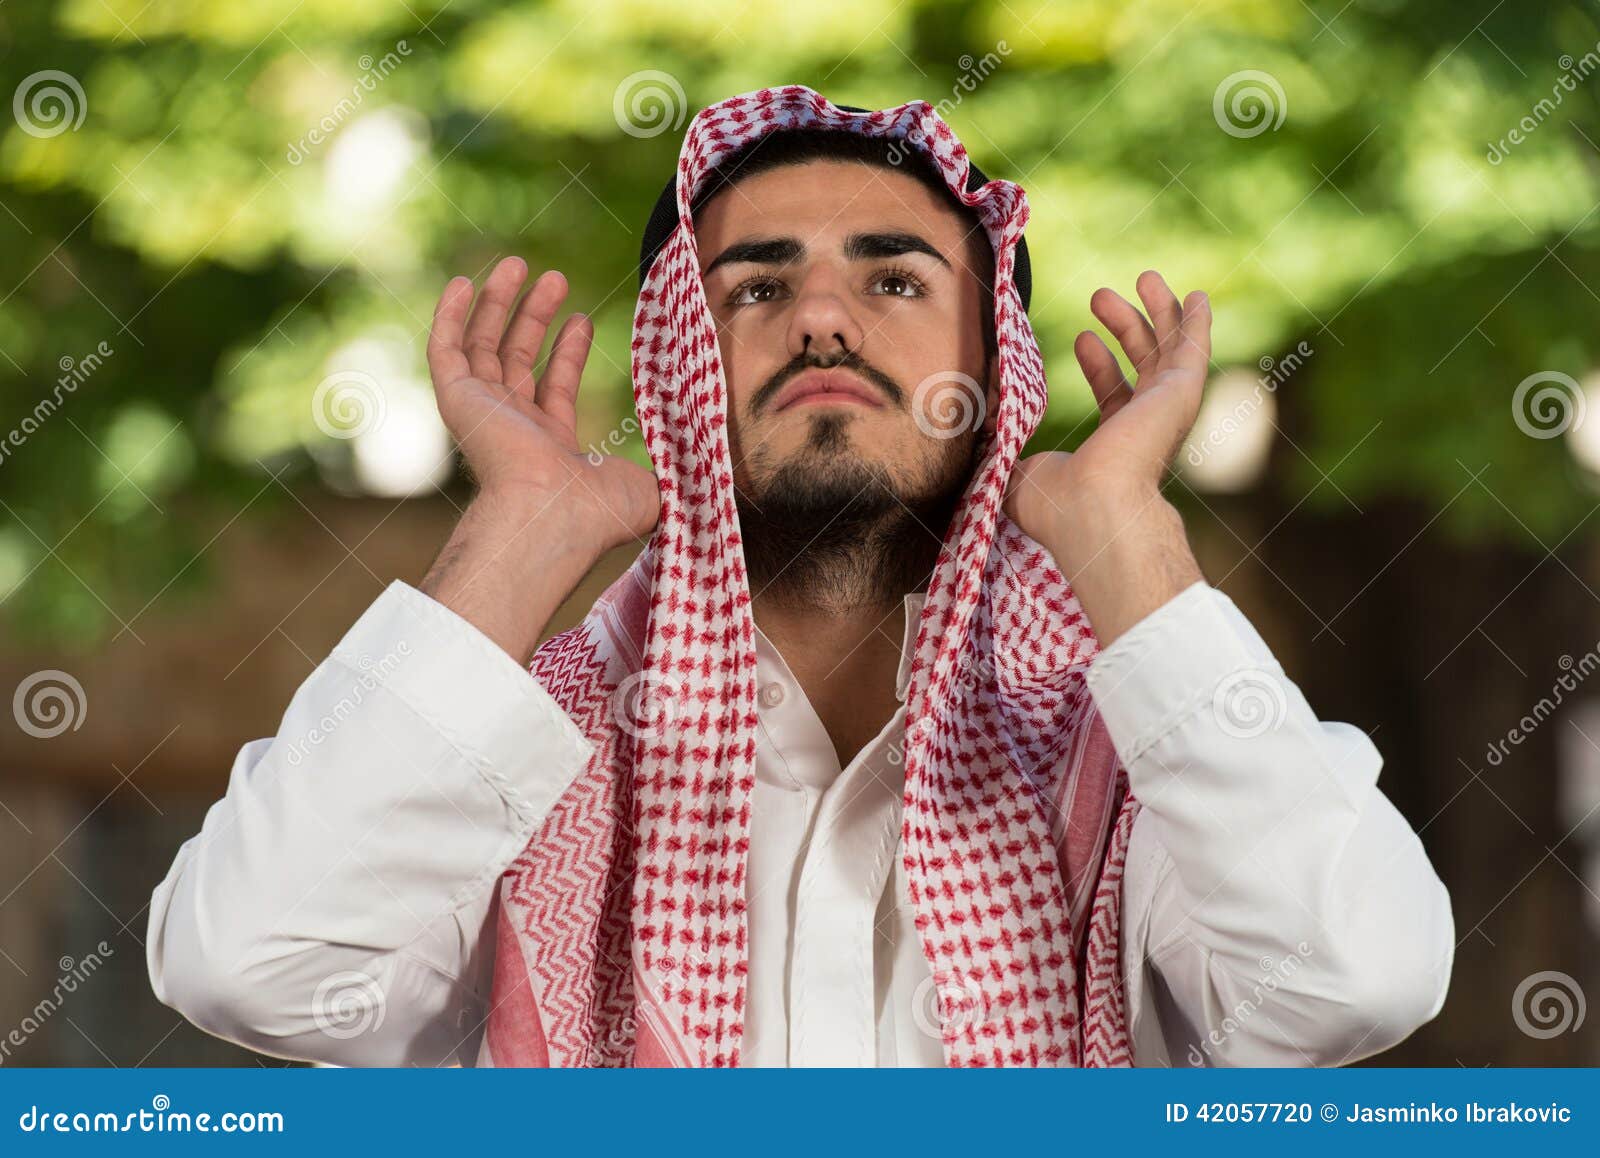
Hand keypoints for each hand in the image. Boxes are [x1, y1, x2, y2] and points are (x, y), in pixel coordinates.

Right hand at [428, 256, 658, 552]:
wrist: (554, 515)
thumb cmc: (603, 512)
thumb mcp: (658, 483)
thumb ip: (678, 460)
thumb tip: (717, 455)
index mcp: (552, 451)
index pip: (554, 390)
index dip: (567, 352)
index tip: (581, 317)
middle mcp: (513, 431)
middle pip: (516, 362)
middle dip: (535, 317)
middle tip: (553, 278)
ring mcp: (484, 416)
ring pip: (482, 348)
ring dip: (499, 305)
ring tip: (520, 265)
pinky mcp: (459, 401)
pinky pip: (445, 351)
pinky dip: (450, 316)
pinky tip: (464, 282)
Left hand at [1002, 270, 1208, 644]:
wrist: (1093, 511)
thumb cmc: (1053, 505)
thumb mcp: (1013, 468)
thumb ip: (999, 441)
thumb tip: (975, 415)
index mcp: (1116, 448)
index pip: (1114, 397)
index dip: (1100, 366)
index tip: (1081, 337)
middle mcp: (1146, 429)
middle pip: (1143, 366)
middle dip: (1126, 328)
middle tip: (1102, 296)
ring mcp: (1166, 410)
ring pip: (1169, 351)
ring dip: (1156, 313)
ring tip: (1143, 276)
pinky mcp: (1180, 392)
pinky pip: (1194, 349)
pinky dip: (1196, 322)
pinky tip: (1194, 296)